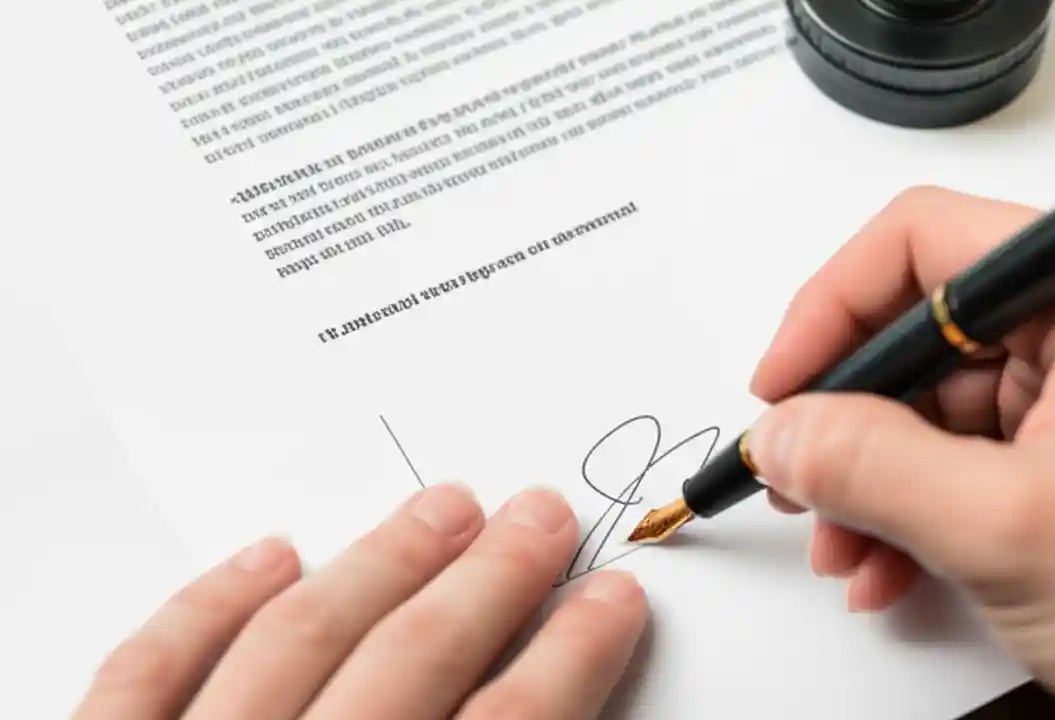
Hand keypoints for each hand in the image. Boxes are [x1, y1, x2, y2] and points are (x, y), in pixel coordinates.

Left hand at [73, 486, 646, 719]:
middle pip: (418, 662)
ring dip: (382, 566)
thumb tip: (563, 701)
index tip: (611, 600)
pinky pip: (147, 676)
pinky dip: (207, 609)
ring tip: (441, 508)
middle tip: (539, 517)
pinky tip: (267, 558)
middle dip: (494, 580)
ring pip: (300, 643)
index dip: (575, 657)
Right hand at [746, 187, 1054, 718]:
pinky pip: (967, 449)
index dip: (830, 308)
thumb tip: (782, 432)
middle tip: (801, 474)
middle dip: (849, 416)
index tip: (783, 384)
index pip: (924, 241)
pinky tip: (889, 562)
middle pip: (922, 327)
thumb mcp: (1004, 528)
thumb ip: (867, 466)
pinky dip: (915, 502)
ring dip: (873, 475)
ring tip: (846, 543)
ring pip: (935, 399)